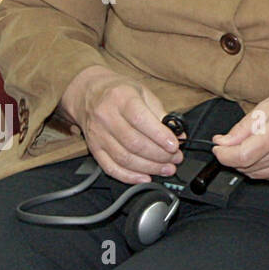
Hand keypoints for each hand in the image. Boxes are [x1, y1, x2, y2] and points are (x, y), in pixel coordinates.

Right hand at [62, 67, 181, 184]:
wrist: (89, 93)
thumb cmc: (120, 92)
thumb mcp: (143, 93)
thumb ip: (161, 114)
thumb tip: (179, 134)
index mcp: (121, 98)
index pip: (140, 120)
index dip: (159, 135)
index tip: (175, 145)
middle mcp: (106, 116)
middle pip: (134, 143)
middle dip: (159, 155)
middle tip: (175, 159)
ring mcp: (98, 134)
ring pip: (124, 158)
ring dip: (149, 167)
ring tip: (166, 168)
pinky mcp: (94, 148)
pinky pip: (110, 167)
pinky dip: (129, 176)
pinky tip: (145, 177)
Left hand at [212, 87, 268, 181]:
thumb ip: (245, 125)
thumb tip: (222, 141)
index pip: (238, 157)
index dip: (222, 154)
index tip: (218, 146)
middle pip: (244, 167)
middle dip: (233, 155)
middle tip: (236, 140)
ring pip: (254, 174)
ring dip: (247, 162)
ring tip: (257, 142)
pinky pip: (268, 176)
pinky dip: (261, 166)